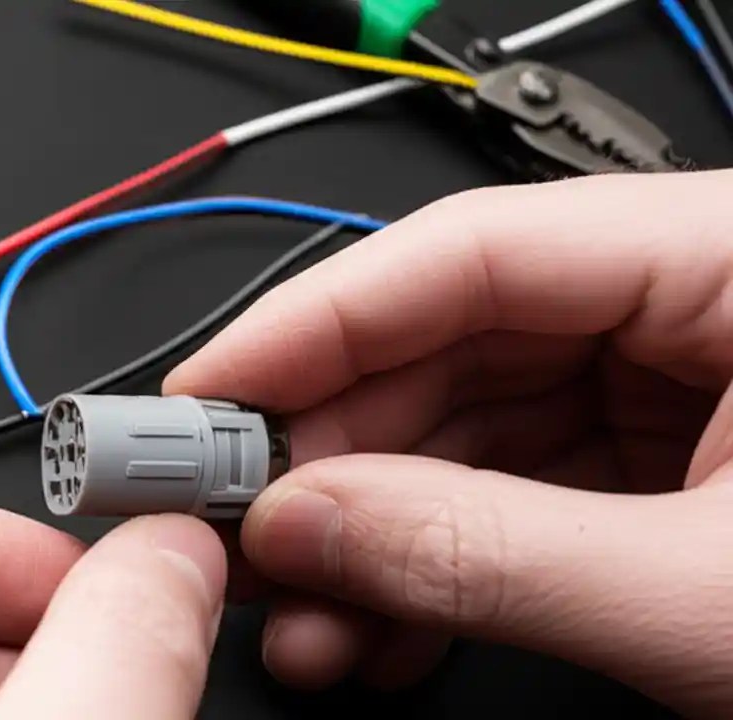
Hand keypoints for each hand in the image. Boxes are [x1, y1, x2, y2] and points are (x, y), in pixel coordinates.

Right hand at [164, 169, 732, 717]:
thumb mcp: (701, 599)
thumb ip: (487, 554)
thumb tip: (305, 524)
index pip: (473, 249)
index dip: (316, 324)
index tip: (206, 398)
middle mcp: (694, 302)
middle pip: (449, 344)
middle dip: (330, 459)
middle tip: (234, 526)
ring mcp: (676, 385)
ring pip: (466, 430)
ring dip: (371, 533)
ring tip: (304, 611)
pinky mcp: (662, 464)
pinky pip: (512, 491)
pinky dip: (439, 563)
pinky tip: (381, 625)